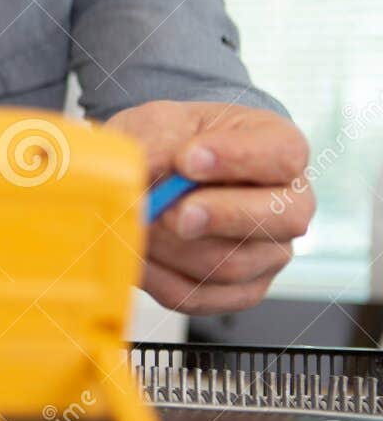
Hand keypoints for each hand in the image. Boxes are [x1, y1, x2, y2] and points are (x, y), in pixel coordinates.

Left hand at [104, 100, 310, 313]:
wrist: (155, 173)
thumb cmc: (168, 142)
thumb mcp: (158, 124)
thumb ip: (157, 145)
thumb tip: (141, 176)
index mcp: (278, 147)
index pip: (282, 154)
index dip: (236, 158)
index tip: (187, 159)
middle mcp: (288, 203)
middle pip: (279, 219)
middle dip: (217, 216)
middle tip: (171, 211)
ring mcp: (270, 252)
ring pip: (231, 263)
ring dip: (171, 247)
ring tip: (134, 223)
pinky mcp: (239, 290)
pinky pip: (200, 296)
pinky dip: (158, 277)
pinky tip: (134, 253)